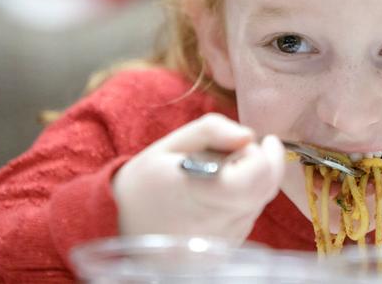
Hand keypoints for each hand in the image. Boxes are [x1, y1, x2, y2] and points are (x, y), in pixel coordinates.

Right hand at [112, 113, 284, 241]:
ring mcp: (223, 241)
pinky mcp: (225, 250)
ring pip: (260, 203)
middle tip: (248, 147)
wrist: (115, 226)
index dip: (263, 153)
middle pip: (266, 189)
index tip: (256, 139)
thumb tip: (248, 135)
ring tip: (222, 171)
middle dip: (265, 162)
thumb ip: (212, 130)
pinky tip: (219, 192)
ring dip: (254, 181)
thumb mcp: (170, 144)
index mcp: (204, 193)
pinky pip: (248, 217)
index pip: (257, 174)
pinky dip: (244, 200)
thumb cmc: (143, 182)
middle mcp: (218, 223)